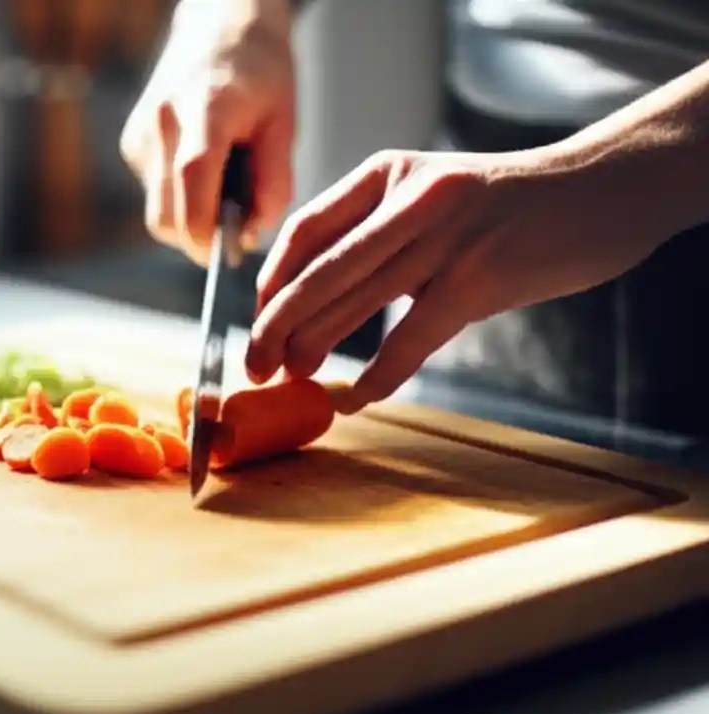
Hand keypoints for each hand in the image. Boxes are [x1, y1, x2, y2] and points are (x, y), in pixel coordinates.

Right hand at [119, 0, 296, 264]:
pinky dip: (179, 197)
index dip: (206, 234)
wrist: (218, 26)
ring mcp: (141, 135)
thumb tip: (253, 234)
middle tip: (236, 226)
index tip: (228, 253)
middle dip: (199, 237)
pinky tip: (202, 168)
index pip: (192, 187)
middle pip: (166, 217)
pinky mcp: (131, 144)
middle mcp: (162, 123)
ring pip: (158, 212)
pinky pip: (154, 194)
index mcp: (205, 111)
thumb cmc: (259, 71)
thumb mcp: (284, 122)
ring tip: (223, 184)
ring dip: (189, 217)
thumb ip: (273, 182)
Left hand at [247, 145, 670, 413]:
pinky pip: (409, 338)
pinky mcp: (478, 278)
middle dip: (275, 324)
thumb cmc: (506, 204)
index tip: (256, 319)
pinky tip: (358, 397)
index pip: (305, 230)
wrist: (601, 190)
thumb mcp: (431, 192)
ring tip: (293, 377)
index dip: (271, 282)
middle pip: (318, 270)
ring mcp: (443, 236)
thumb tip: (310, 296)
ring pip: (353, 301)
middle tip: (255, 364)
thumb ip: (377, 229)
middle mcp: (408, 198)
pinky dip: (377, 374)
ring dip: (313, 347)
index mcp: (386, 173)